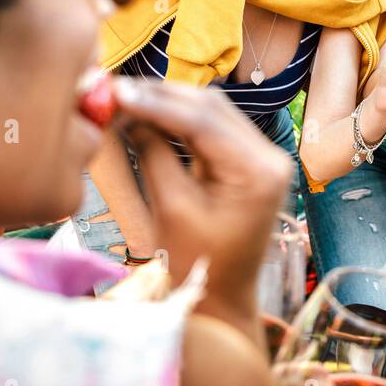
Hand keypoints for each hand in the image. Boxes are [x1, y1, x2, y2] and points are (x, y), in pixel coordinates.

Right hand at [112, 76, 292, 320]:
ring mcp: (263, 156)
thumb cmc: (196, 263)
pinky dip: (179, 118)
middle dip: (162, 95)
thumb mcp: (171, 207)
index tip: (118, 91)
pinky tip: (147, 112)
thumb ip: (153, 154)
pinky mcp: (249, 160)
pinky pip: (212, 127)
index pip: (205, 122)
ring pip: (212, 111)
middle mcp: (269, 156)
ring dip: (169, 102)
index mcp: (259, 172)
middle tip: (115, 88)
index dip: (157, 103)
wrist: (221, 297)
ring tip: (125, 97)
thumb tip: (126, 111)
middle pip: (212, 108)